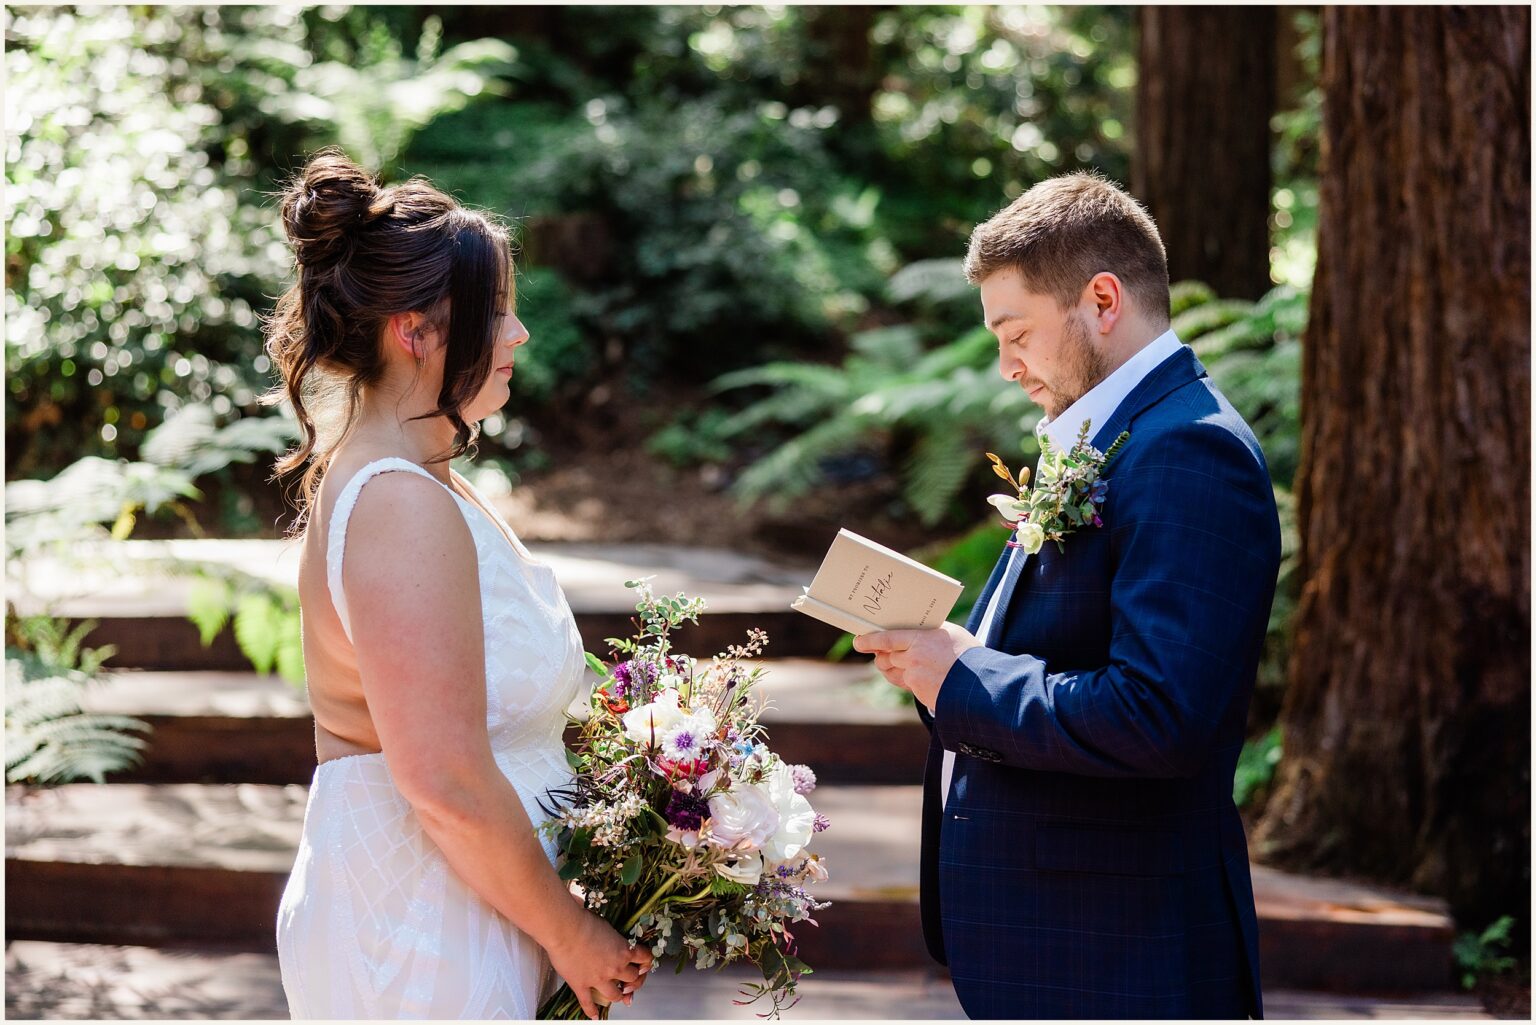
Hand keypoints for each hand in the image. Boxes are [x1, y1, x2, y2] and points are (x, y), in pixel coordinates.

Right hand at [546, 909, 653, 1018]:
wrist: (565, 929)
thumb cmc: (584, 921)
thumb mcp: (607, 925)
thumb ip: (613, 936)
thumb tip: (611, 936)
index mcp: (624, 950)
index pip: (645, 958)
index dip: (646, 962)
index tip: (643, 963)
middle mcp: (615, 967)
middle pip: (633, 979)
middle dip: (633, 979)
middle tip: (630, 980)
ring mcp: (599, 979)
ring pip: (616, 996)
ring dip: (619, 996)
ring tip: (618, 995)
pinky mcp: (582, 986)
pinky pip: (588, 1003)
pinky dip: (592, 1011)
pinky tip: (595, 1016)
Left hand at [853, 622, 981, 710]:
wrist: (980, 685)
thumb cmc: (968, 654)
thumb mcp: (950, 634)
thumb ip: (928, 631)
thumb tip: (912, 627)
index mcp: (921, 638)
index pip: (887, 638)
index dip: (870, 640)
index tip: (859, 641)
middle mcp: (914, 656)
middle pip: (885, 656)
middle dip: (881, 655)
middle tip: (878, 652)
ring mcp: (915, 675)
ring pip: (890, 671)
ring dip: (889, 667)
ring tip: (897, 663)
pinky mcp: (918, 690)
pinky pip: (902, 682)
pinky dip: (903, 678)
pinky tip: (913, 675)